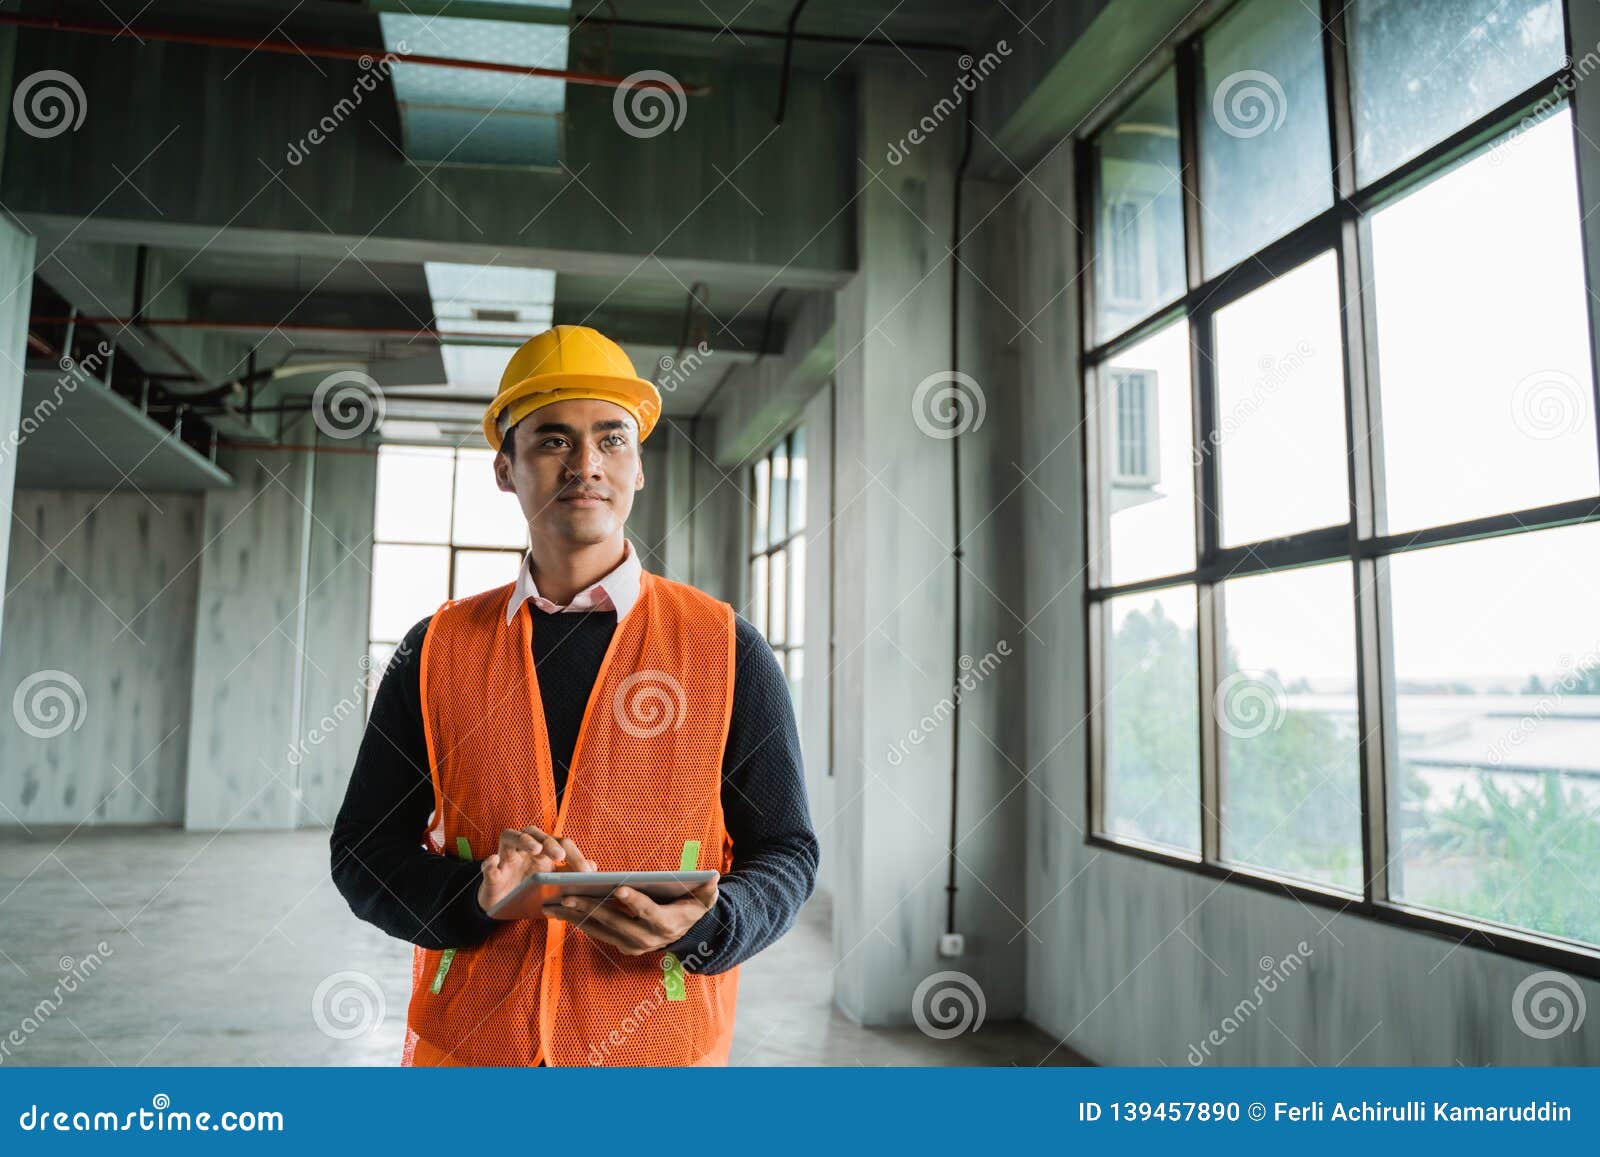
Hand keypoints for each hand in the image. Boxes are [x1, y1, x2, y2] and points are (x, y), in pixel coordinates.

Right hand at [476, 825, 595, 918]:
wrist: (502, 907)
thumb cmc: (531, 892)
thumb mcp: (553, 885)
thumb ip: (571, 875)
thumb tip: (593, 866)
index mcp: (544, 851)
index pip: (561, 844)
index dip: (575, 855)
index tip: (586, 872)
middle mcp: (525, 849)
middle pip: (537, 834)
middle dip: (550, 843)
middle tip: (560, 856)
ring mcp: (506, 857)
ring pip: (512, 837)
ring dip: (525, 841)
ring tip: (535, 849)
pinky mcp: (491, 872)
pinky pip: (488, 864)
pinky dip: (490, 862)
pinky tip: (494, 862)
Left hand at [543, 876, 718, 955]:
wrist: (686, 932)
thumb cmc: (692, 906)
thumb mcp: (704, 897)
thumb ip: (707, 889)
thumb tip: (713, 877)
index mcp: (667, 924)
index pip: (649, 913)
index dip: (635, 901)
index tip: (620, 888)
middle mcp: (648, 939)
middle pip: (616, 923)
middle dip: (591, 909)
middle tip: (568, 896)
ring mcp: (633, 945)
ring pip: (601, 930)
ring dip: (577, 917)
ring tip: (554, 904)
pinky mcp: (622, 945)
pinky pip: (598, 933)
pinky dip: (580, 922)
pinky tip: (563, 912)